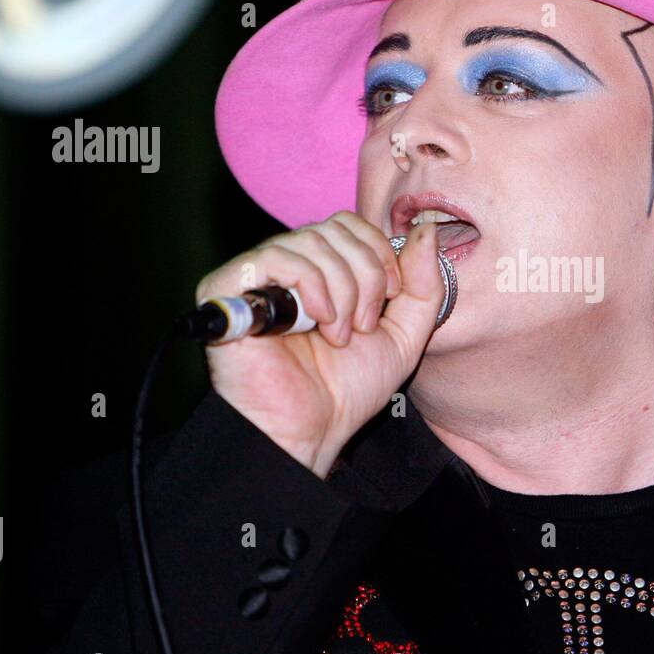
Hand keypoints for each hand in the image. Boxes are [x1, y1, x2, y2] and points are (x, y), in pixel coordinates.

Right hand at [194, 212, 443, 477]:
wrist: (311, 429)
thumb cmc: (348, 388)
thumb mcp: (405, 333)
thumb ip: (422, 283)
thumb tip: (427, 229)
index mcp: (321, 270)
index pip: (350, 224)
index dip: (378, 253)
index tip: (390, 299)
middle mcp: (286, 266)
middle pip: (335, 228)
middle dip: (365, 277)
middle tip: (362, 326)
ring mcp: (255, 275)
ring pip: (311, 241)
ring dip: (341, 291)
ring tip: (338, 335)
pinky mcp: (226, 288)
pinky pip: (277, 257)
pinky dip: (311, 288)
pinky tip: (315, 323)